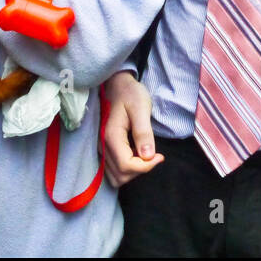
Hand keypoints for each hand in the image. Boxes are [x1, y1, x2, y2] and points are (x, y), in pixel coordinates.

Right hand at [102, 71, 164, 186]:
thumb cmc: (130, 94)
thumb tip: (148, 156)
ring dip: (133, 172)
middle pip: (120, 175)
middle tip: (153, 155)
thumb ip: (144, 132)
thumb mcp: (141, 108)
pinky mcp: (104, 148)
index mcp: (111, 136)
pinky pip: (113, 169)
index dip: (146, 166)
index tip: (160, 155)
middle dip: (140, 170)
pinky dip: (126, 169)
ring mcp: (101, 148)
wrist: (117, 85)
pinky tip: (137, 154)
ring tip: (145, 155)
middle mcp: (103, 145)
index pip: (126, 166)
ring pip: (116, 176)